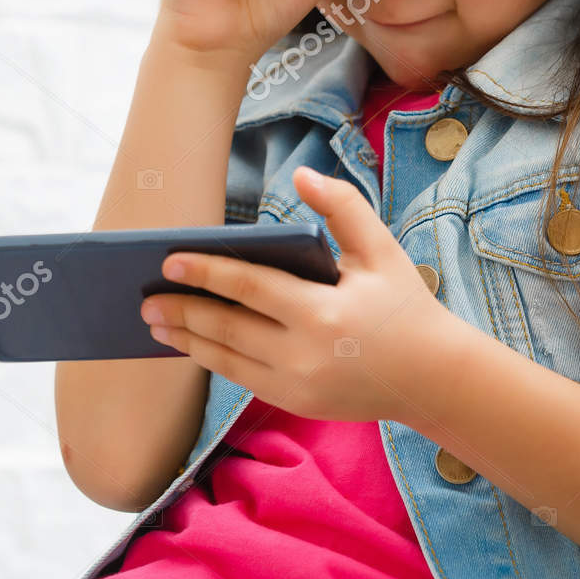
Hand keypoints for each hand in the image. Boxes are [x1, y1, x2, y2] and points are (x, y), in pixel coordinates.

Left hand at [138, 166, 460, 422]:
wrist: (434, 378)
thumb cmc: (406, 306)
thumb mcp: (382, 250)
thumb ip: (343, 207)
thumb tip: (302, 175)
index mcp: (324, 312)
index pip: (251, 287)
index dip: (207, 273)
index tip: (169, 261)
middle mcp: (305, 354)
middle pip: (227, 327)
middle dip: (182, 311)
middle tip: (145, 298)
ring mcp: (298, 385)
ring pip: (226, 359)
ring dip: (187, 340)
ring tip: (155, 322)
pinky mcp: (296, 403)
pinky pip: (241, 379)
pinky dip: (212, 360)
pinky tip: (191, 344)